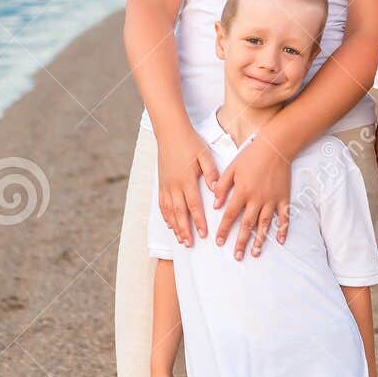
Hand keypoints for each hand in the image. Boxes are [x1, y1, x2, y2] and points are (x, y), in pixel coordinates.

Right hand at [156, 123, 220, 246]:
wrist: (170, 132)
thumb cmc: (190, 142)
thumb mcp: (205, 155)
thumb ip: (211, 174)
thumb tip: (217, 190)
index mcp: (187, 179)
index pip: (194, 205)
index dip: (198, 221)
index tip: (204, 234)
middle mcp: (174, 185)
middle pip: (179, 213)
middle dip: (185, 230)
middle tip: (189, 244)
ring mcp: (166, 185)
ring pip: (169, 211)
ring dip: (174, 226)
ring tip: (180, 239)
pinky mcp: (161, 183)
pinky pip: (162, 204)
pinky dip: (165, 216)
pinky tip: (169, 224)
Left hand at [212, 129, 290, 259]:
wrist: (276, 146)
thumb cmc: (251, 155)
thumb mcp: (231, 168)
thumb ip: (222, 187)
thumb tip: (215, 205)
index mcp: (242, 191)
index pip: (230, 215)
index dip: (224, 230)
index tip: (218, 242)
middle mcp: (257, 199)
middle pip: (247, 225)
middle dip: (241, 242)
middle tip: (237, 256)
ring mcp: (272, 200)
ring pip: (264, 224)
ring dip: (259, 241)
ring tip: (255, 253)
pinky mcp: (283, 198)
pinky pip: (284, 217)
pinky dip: (282, 229)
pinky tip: (279, 240)